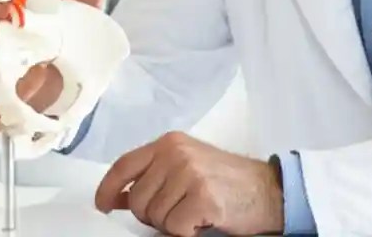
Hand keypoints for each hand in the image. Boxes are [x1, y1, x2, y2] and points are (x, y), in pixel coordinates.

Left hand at [94, 132, 283, 236]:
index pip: (125, 165)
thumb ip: (154, 176)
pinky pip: (175, 228)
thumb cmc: (228, 181)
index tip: (102, 204)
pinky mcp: (203, 196)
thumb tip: (120, 197)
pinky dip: (187, 232)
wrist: (269, 190)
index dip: (108, 188)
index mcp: (169, 142)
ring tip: (195, 213)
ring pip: (156, 216)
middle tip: (179, 212)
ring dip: (172, 224)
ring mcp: (189, 173)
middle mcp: (176, 153)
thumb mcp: (187, 167)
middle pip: (138, 199)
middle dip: (152, 215)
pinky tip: (204, 220)